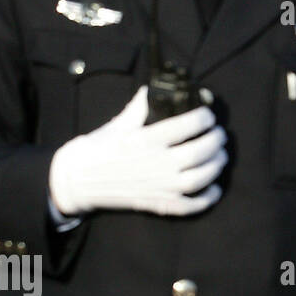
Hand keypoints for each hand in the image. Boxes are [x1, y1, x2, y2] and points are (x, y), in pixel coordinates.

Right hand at [49, 87, 227, 217]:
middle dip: (216, 140)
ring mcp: (159, 186)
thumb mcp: (119, 123)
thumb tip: (156, 90)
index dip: (204, 117)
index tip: (208, 115)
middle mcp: (156, 164)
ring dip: (216, 166)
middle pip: (199, 152)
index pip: (187, 125)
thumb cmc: (98, 149)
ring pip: (200, 178)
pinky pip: (190, 205)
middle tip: (219, 134)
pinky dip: (207, 198)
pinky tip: (214, 189)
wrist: (75, 181)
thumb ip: (141, 107)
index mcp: (146, 140)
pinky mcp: (158, 204)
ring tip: (220, 156)